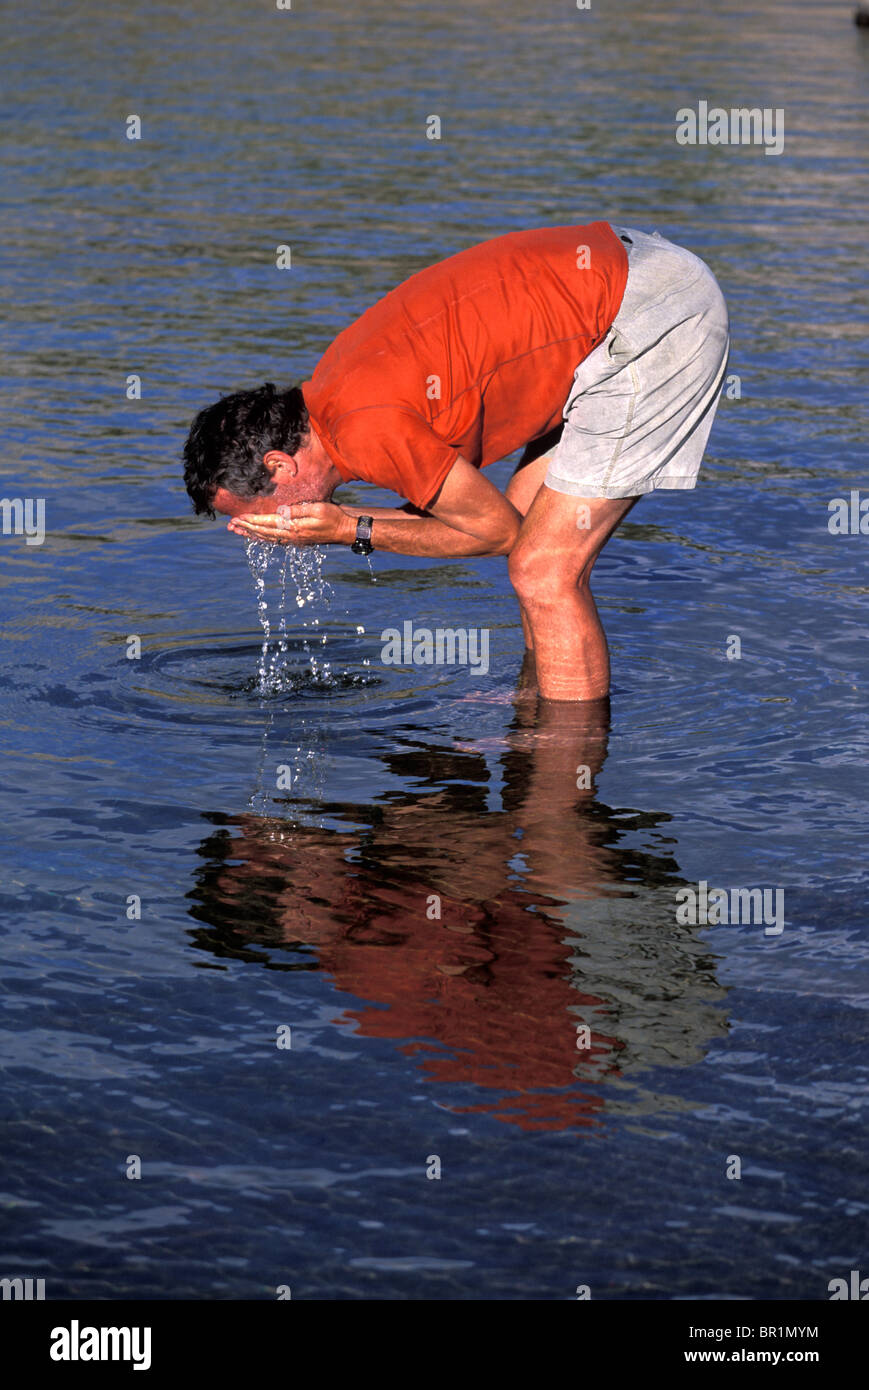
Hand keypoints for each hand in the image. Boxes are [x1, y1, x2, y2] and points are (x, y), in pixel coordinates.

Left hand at [227, 503, 354, 545]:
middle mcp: (291, 536)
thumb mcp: (317, 509)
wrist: (345, 529)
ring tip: (237, 531)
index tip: (238, 518)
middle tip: (231, 525)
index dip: (252, 521)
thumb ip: (298, 511)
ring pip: (267, 538)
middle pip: (263, 533)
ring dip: (251, 534)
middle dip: (246, 528)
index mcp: (294, 527)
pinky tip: (256, 535)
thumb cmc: (334, 516)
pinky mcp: (296, 539)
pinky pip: (274, 540)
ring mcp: (293, 539)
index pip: (267, 524)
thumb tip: (280, 513)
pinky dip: (262, 537)